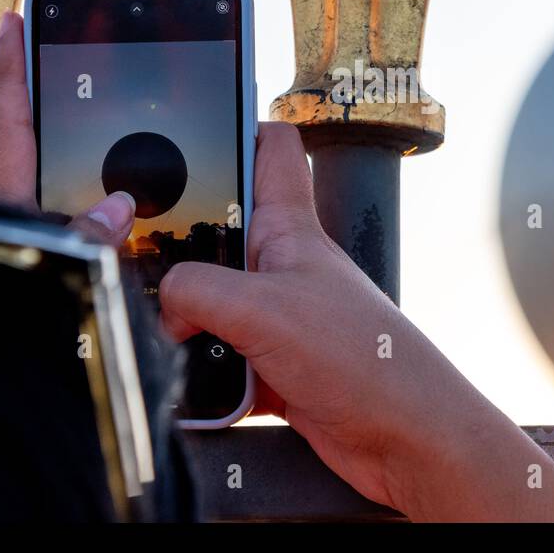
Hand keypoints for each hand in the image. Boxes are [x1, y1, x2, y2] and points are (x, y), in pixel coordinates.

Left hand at [0, 12, 137, 245]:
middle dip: (38, 101)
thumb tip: (118, 208)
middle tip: (62, 63)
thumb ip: (87, 235)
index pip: (8, 112)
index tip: (12, 19)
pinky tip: (109, 213)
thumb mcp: (50, 263)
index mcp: (2, 193)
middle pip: (20, 138)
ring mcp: (9, 231)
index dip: (11, 63)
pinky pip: (54, 220)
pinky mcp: (18, 255)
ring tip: (103, 136)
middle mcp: (2, 206)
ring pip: (38, 181)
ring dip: (63, 158)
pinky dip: (76, 207)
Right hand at [161, 122, 553, 521]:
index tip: (200, 114)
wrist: (408, 438)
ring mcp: (281, 318)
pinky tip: (206, 395)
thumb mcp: (262, 309)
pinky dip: (209, 383)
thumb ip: (198, 291)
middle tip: (146, 261)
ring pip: (213, 306)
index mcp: (292, 229)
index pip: (272, 150)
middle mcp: (286, 267)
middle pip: (222, 236)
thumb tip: (165, 304)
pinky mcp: (276, 367)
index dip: (241, 122)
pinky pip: (222, 364)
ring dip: (192, 328)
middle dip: (182, 251)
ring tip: (180, 343)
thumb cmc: (366, 361)